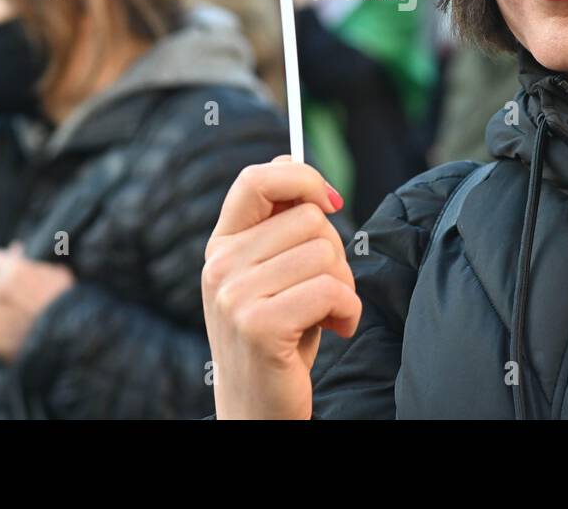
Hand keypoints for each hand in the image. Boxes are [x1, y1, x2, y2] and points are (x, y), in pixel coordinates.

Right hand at [202, 156, 358, 419]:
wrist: (260, 411)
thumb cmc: (280, 338)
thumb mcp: (274, 273)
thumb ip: (277, 222)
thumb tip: (291, 157)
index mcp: (221, 246)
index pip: (256, 179)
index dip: (301, 178)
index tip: (329, 203)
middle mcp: (219, 265)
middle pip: (308, 219)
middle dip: (335, 253)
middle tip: (326, 291)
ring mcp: (233, 295)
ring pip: (324, 253)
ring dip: (344, 287)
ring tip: (327, 314)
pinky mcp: (257, 325)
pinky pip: (331, 290)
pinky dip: (348, 311)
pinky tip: (336, 330)